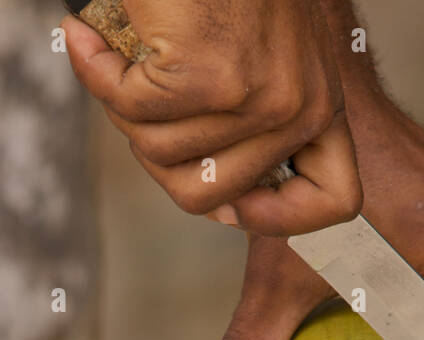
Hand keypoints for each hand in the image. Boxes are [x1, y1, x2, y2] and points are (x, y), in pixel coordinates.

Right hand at [61, 0, 361, 234]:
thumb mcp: (258, 58)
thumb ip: (248, 129)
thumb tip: (223, 208)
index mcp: (323, 103)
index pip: (334, 199)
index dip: (280, 219)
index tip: (233, 206)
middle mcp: (302, 106)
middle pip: (206, 195)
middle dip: (154, 156)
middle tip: (139, 95)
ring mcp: (258, 96)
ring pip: (160, 156)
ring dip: (122, 106)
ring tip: (124, 52)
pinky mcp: (209, 77)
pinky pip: (133, 112)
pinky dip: (99, 74)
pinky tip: (89, 36)